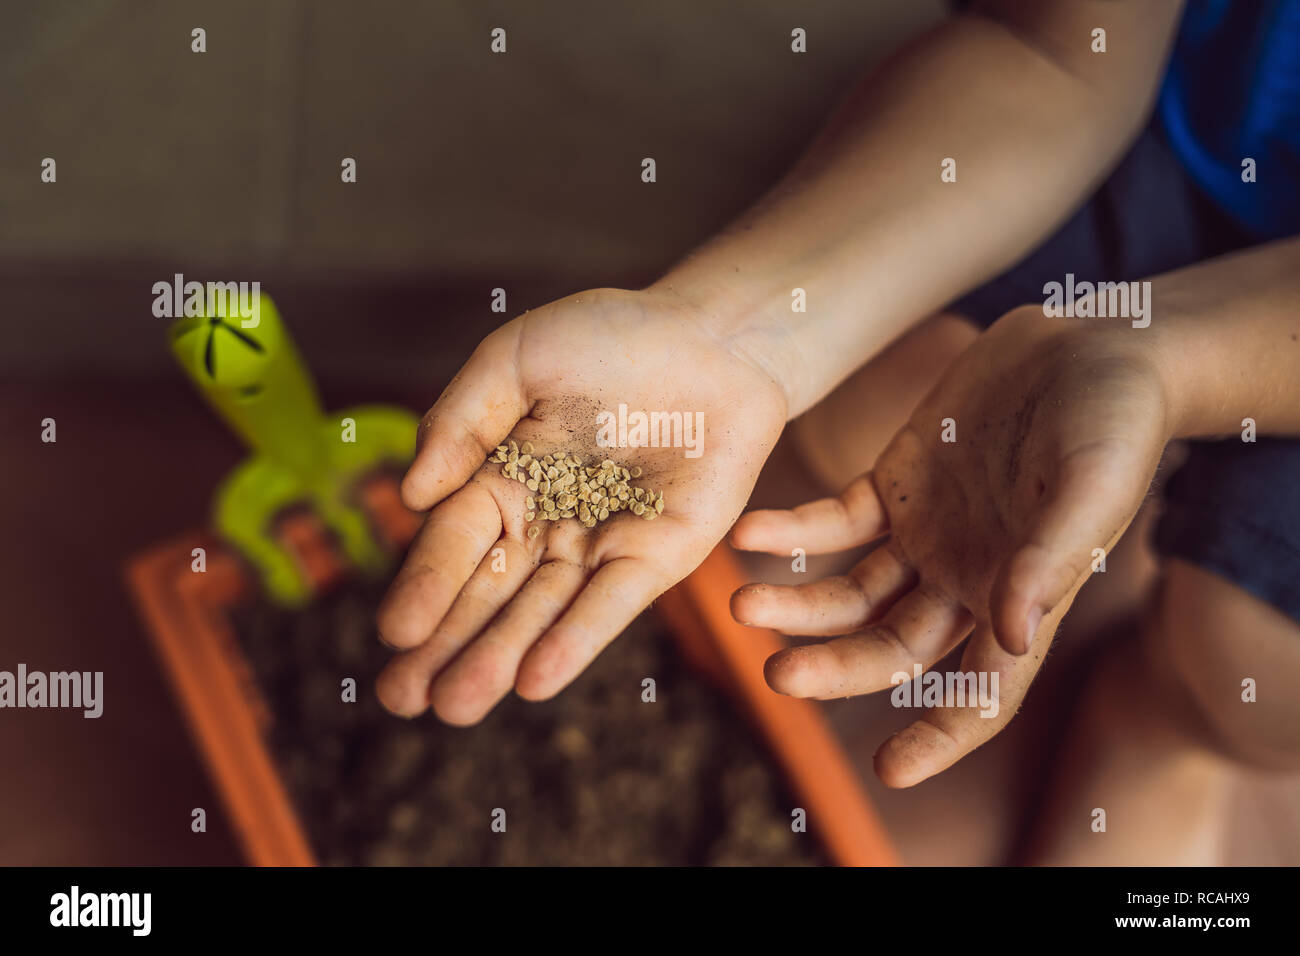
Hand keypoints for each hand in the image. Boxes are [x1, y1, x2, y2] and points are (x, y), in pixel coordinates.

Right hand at [376, 288, 786, 723]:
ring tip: (456, 708)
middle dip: (446, 647)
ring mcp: (600, 544)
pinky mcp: (657, 557)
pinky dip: (575, 641)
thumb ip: (461, 418)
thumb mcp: (520, 356)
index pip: (454, 542)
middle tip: (405, 701)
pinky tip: (535, 682)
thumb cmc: (615, 335)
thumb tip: (410, 497)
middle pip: (488, 593)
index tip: (394, 633)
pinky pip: (611, 603)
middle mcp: (545, 521)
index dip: (425, 586)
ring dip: (500, 658)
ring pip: (542, 611)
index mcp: (502, 477)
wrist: (718, 338)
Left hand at [730, 306, 1169, 785]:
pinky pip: (832, 522)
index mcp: (1023, 602)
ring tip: (741, 607)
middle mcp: (966, 583)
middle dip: (835, 668)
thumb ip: (1052, 557)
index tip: (888, 771)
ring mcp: (925, 537)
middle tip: (777, 674)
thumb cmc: (1115, 419)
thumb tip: (1012, 637)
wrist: (1092, 344)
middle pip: (890, 650)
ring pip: (850, 595)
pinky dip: (792, 531)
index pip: (981, 693)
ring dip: (797, 607)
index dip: (939, 738)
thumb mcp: (1094, 484)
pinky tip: (750, 534)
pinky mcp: (894, 487)